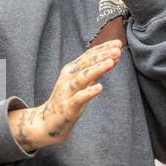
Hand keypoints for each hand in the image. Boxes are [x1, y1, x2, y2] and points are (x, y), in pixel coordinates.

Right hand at [9, 41, 123, 150]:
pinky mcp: (68, 108)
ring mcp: (67, 92)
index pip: (88, 55)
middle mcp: (67, 78)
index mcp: (71, 70)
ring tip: (111, 62)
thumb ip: (95, 72)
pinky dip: (89, 92)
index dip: (103, 48)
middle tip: (118, 50)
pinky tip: (100, 87)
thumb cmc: (68, 101)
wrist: (48, 123)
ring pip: (82, 78)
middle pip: (86, 63)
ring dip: (97, 69)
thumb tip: (113, 58)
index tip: (118, 42)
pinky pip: (79, 98)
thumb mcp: (82, 84)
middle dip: (102, 55)